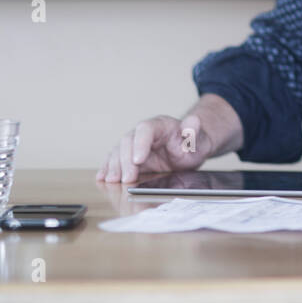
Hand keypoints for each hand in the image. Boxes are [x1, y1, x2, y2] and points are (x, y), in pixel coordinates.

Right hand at [96, 112, 214, 183]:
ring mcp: (135, 144)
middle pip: (128, 141)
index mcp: (160, 125)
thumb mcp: (199, 139)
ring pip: (118, 150)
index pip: (146, 129)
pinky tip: (102, 177)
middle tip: (126, 178)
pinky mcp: (130, 156)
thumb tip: (194, 121)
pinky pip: (115, 159)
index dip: (140, 143)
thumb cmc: (194, 144)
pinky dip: (108, 168)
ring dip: (113, 166)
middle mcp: (144, 132)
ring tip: (112, 180)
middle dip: (125, 160)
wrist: (189, 149)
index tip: (139, 160)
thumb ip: (194, 132)